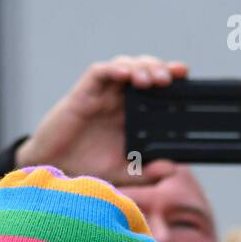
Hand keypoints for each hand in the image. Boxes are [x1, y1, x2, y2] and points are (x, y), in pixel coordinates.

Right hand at [14, 54, 187, 186]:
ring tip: (150, 80)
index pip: (154, 90)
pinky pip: (100, 72)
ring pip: (124, 66)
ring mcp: (101, 94)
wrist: (54, 171)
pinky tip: (124, 75)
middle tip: (170, 79)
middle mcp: (118, 100)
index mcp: (131, 115)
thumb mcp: (121, 174)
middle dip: (158, 69)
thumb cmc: (85, 170)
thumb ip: (145, 172)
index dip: (170, 79)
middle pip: (143, 71)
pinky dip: (114, 69)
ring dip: (140, 67)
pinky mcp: (83, 93)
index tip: (186, 78)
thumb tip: (171, 168)